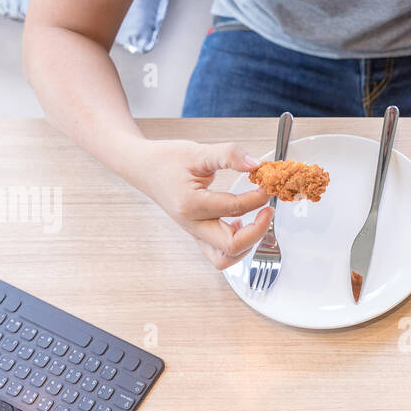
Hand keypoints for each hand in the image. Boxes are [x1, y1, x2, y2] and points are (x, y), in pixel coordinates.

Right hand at [128, 139, 272, 269]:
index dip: (257, 198)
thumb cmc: (166, 160)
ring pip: (224, 259)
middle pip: (232, 246)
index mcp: (192, 204)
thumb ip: (228, 155)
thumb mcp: (198, 151)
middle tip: (268, 210)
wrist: (143, 168)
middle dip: (257, 230)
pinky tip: (239, 225)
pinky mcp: (197, 234)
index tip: (266, 186)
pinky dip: (235, 247)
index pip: (235, 208)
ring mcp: (194, 233)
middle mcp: (192, 224)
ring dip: (246, 245)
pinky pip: (218, 253)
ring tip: (255, 222)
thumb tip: (255, 164)